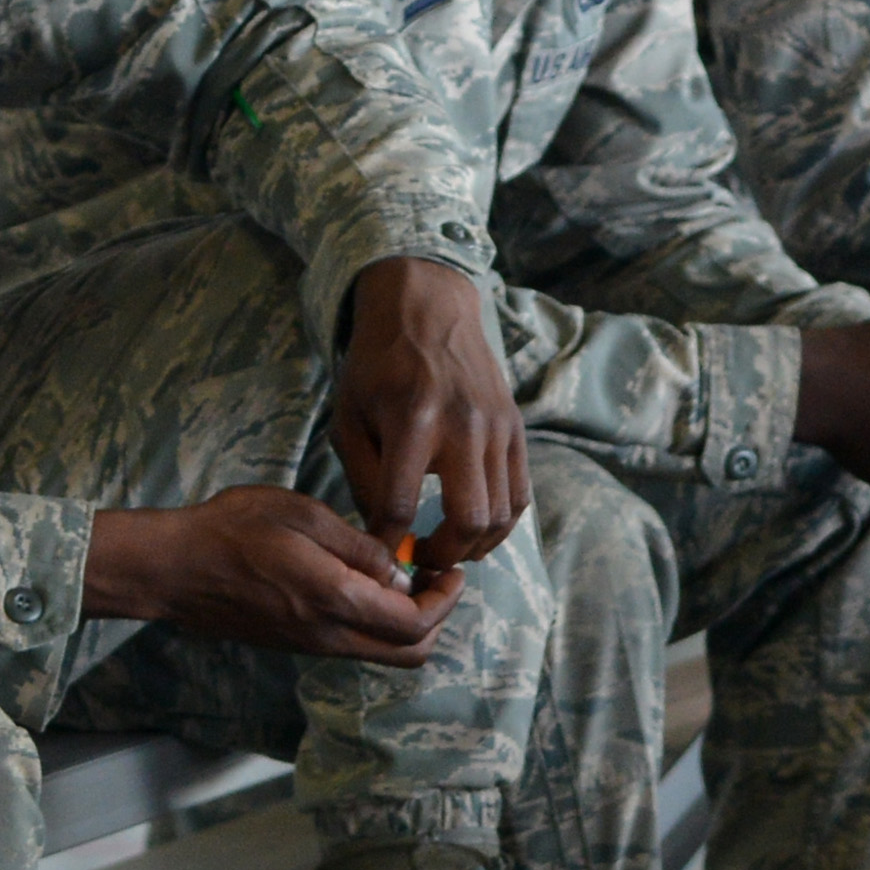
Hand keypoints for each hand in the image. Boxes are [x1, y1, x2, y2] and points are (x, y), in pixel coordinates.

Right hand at [83, 484, 454, 663]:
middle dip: (435, 618)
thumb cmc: (231, 529)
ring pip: (382, 654)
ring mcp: (310, 646)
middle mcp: (328, 636)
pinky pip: (354, 645)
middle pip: (408, 654)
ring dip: (407, 623)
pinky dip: (377, 624)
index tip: (451, 569)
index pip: (415, 624)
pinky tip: (365, 583)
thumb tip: (398, 571)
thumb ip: (358, 546)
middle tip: (436, 576)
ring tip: (405, 576)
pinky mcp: (295, 644)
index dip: (446, 600)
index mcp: (334, 601)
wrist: (173, 568)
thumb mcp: (301, 515)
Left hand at [324, 257, 525, 571]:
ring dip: (474, 545)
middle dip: (442, 555)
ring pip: (501, 515)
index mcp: (411, 420)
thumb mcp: (348, 416)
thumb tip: (381, 535)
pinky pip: (521, 494)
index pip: (400, 506)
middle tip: (422, 559)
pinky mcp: (516, 428)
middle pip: (469, 520)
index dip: (388, 544)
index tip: (381, 558)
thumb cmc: (377, 366)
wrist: (428, 310)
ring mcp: (497, 428)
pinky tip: (475, 527)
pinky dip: (502, 523)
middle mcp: (462, 425)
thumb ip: (361, 477)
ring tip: (448, 548)